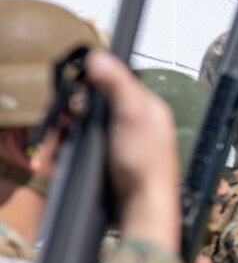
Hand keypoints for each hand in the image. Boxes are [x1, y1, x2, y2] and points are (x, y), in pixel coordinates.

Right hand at [85, 50, 179, 251]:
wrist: (142, 205)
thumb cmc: (146, 165)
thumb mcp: (132, 116)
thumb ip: (117, 85)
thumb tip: (100, 57)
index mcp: (148, 107)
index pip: (115, 80)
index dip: (92, 84)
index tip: (76, 94)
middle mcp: (139, 121)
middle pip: (98, 103)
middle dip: (77, 111)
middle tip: (67, 121)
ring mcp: (126, 140)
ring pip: (89, 124)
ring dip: (72, 132)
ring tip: (63, 141)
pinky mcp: (114, 157)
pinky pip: (89, 144)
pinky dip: (76, 147)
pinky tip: (67, 153)